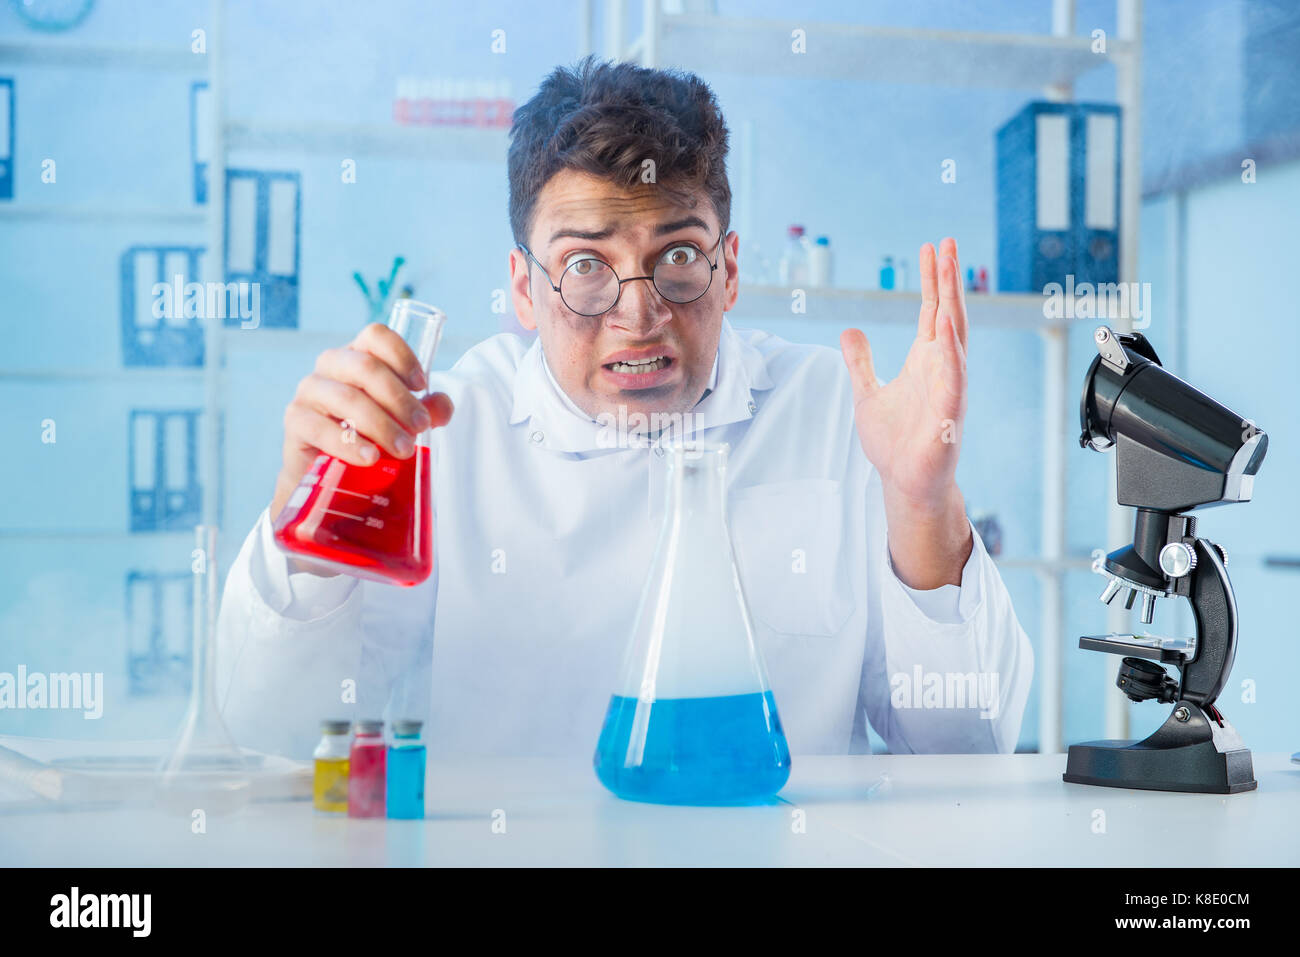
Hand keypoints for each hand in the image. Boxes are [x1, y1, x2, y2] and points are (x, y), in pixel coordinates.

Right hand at [271, 322, 453, 522]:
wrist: (327, 469)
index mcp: (358, 354)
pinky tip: (370, 458)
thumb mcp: (402, 419)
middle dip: (399, 399)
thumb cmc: (369, 434)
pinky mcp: (296, 419)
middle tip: (420, 428)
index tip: (423, 385)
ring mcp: (310, 390)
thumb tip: (442, 408)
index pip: (376, 335)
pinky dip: (351, 444)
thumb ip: (427, 409)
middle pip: (366, 367)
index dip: (402, 356)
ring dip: (381, 425)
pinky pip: (322, 427)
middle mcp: (331, 364)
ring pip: (347, 397)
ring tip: (403, 449)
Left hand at [840, 238, 970, 587]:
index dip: (933, 280)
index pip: (930, 311)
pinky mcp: (948, 415)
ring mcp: (948, 389)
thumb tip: (850, 331)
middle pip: (946, 314)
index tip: (933, 248)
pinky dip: (950, 354)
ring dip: (951, 303)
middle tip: (948, 243)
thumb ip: (860, 362)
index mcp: (925, 362)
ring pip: (953, 339)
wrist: (905, 483)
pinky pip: (952, 379)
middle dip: (947, 279)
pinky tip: (944, 329)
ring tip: (949, 270)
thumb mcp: (867, 393)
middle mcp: (941, 369)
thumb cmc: (894, 442)